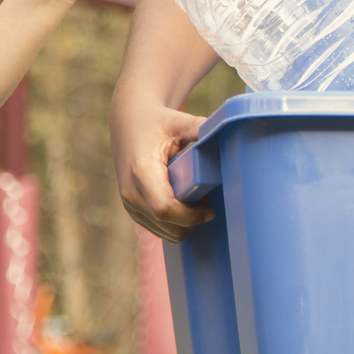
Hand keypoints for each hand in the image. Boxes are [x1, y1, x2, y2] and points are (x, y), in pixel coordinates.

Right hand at [116, 102, 212, 241]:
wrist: (128, 125)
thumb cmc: (157, 122)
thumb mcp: (178, 121)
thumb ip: (199, 128)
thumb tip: (225, 130)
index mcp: (142, 171)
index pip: (164, 209)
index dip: (190, 216)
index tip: (210, 209)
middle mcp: (131, 192)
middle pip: (167, 225)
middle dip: (191, 220)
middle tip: (206, 201)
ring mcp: (129, 204)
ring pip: (164, 232)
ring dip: (184, 223)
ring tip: (197, 200)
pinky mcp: (133, 210)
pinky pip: (158, 229)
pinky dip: (176, 223)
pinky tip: (185, 203)